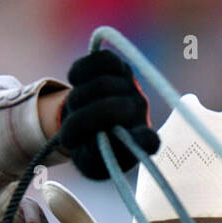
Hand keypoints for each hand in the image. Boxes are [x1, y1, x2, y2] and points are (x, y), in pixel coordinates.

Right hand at [59, 49, 159, 179]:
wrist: (89, 122)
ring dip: (77, 98)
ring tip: (74, 107)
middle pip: (111, 109)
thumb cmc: (90, 147)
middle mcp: (141, 112)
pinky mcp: (119, 66)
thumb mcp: (88, 162)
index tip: (116, 142)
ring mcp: (132, 86)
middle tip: (72, 125)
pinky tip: (74, 80)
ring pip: (102, 85)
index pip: (148, 141)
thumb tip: (97, 136)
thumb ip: (94, 156)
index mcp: (140, 142)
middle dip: (84, 118)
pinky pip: (101, 60)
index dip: (138, 140)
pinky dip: (81, 70)